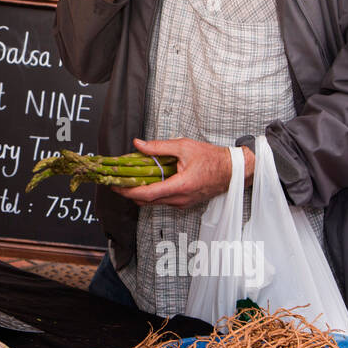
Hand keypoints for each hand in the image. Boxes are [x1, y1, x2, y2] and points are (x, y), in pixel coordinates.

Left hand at [111, 137, 254, 207]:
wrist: (233, 171)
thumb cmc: (212, 158)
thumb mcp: (184, 146)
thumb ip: (158, 147)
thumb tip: (138, 144)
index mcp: (179, 187)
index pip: (146, 194)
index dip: (127, 190)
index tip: (114, 185)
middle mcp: (179, 199)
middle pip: (146, 201)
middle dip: (129, 191)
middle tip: (116, 180)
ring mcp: (182, 203)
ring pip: (153, 202)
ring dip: (140, 192)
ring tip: (130, 178)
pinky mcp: (184, 202)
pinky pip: (163, 200)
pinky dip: (152, 192)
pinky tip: (148, 179)